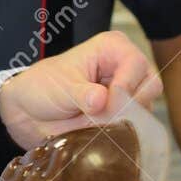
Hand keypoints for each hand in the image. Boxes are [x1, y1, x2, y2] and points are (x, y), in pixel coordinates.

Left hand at [0, 29, 163, 152]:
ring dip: (122, 122)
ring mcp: (129, 93)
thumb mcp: (60, 88)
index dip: (125, 85)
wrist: (30, 111)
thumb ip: (82, 94)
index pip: (136, 64)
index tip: (105, 103)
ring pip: (145, 110)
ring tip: (93, 124)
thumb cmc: (43, 87)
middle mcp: (126, 68)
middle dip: (128, 106)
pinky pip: (136, 127)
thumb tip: (101, 100)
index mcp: (113, 48)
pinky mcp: (126, 115)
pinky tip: (100, 132)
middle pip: (150, 86)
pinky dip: (120, 133)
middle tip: (101, 117)